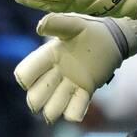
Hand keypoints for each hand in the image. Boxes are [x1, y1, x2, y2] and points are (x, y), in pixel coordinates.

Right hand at [13, 13, 128, 122]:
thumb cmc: (90, 29)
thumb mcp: (74, 24)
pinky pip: (74, 111)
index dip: (25, 78)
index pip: (25, 74)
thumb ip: (57, 23)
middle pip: (35, 96)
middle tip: (52, 90)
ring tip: (66, 97)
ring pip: (52, 108)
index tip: (34, 75)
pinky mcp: (85, 92)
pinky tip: (78, 105)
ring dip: (54, 110)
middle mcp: (54, 73)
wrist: (112, 39)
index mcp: (47, 56)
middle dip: (37, 99)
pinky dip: (74, 113)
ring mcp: (69, 85)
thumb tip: (39, 27)